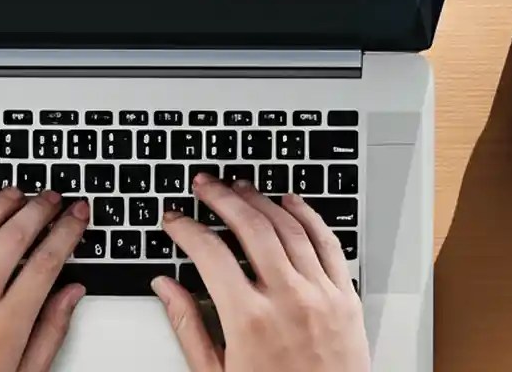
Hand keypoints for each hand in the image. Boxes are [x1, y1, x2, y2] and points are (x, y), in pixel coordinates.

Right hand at [152, 175, 369, 371]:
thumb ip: (188, 326)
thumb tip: (165, 287)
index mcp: (249, 321)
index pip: (210, 253)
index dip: (186, 229)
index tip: (175, 219)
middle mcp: (287, 301)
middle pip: (251, 228)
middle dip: (222, 198)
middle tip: (205, 184)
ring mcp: (321, 296)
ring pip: (289, 228)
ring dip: (261, 201)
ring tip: (240, 187)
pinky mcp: (346, 300)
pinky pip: (328, 244)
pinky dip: (309, 216)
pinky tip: (291, 203)